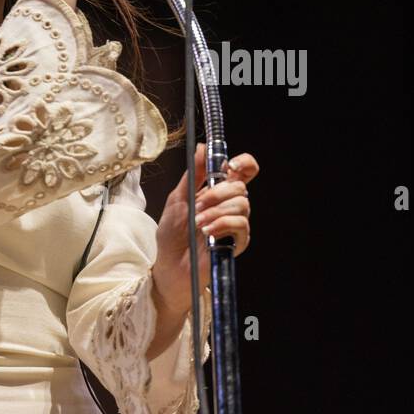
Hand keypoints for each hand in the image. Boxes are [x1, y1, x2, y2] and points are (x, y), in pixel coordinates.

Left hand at [152, 142, 257, 310]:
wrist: (170, 266)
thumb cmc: (172, 234)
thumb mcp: (178, 199)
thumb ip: (193, 174)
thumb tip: (202, 147)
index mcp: (218, 191)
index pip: (244, 170)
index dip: (243, 163)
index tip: (229, 165)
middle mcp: (230, 205)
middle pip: (241, 186)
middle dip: (218, 193)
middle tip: (198, 205)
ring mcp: (235, 223)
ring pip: (242, 204)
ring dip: (216, 211)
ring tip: (198, 223)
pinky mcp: (237, 241)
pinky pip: (241, 224)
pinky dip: (222, 224)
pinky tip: (208, 232)